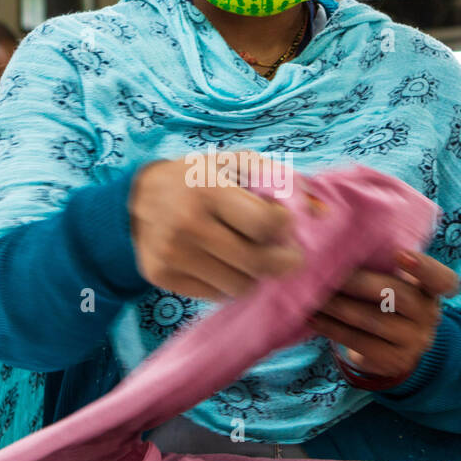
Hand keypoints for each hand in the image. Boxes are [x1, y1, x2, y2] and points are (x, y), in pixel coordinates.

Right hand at [128, 151, 306, 300]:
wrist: (137, 199)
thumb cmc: (198, 178)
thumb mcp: (236, 164)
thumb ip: (281, 182)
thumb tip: (323, 214)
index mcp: (208, 189)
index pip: (266, 225)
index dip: (286, 228)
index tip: (285, 224)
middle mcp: (187, 224)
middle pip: (257, 264)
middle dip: (283, 263)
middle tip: (290, 257)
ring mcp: (172, 255)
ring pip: (239, 286)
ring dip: (255, 276)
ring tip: (252, 257)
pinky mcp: (161, 277)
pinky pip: (215, 295)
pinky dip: (229, 284)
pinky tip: (226, 265)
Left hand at [308, 250, 460, 380]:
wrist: (396, 347)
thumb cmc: (389, 302)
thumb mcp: (397, 283)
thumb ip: (384, 266)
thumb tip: (341, 245)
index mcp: (431, 290)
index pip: (443, 279)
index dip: (424, 267)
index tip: (400, 254)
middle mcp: (429, 315)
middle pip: (398, 296)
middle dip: (359, 283)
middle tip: (328, 271)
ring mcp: (414, 341)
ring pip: (373, 321)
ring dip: (338, 306)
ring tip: (313, 294)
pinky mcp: (394, 361)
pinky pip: (360, 343)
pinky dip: (333, 329)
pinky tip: (313, 319)